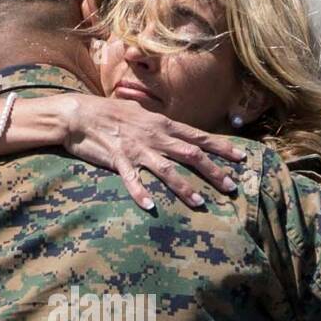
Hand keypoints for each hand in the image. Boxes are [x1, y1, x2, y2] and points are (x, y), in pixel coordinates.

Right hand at [57, 95, 246, 209]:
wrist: (79, 114)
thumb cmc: (109, 113)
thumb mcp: (140, 114)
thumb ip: (159, 124)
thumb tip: (175, 131)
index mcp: (162, 124)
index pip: (199, 136)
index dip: (222, 148)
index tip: (241, 158)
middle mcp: (155, 136)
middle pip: (191, 154)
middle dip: (214, 171)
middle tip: (232, 187)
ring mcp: (137, 149)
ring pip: (167, 169)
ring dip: (184, 187)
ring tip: (200, 203)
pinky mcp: (119, 160)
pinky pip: (132, 179)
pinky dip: (140, 193)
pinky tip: (150, 207)